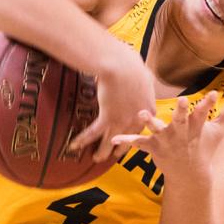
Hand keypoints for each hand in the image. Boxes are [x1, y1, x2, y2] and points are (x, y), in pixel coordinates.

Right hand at [70, 42, 156, 161]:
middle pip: (128, 140)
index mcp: (149, 110)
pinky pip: (93, 133)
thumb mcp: (144, 77)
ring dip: (103, 152)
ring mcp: (122, 121)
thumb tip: (142, 81)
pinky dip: (83, 140)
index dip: (134, 135)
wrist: (121, 66)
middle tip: (114, 155)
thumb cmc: (132, 65)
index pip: (142, 128)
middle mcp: (137, 120)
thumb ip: (144, 86)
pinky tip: (75, 145)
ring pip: (111, 142)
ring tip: (97, 158)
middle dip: (120, 150)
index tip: (130, 140)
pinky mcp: (107, 118)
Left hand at [111, 91, 223, 177]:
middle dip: (182, 112)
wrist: (190, 176)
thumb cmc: (204, 148)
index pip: (204, 113)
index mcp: (196, 127)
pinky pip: (137, 142)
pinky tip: (112, 137)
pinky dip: (126, 140)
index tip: (213, 94)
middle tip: (183, 101)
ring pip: (157, 130)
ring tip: (142, 114)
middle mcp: (181, 133)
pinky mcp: (153, 147)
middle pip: (182, 120)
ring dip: (150, 122)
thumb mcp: (219, 131)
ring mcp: (166, 141)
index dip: (209, 104)